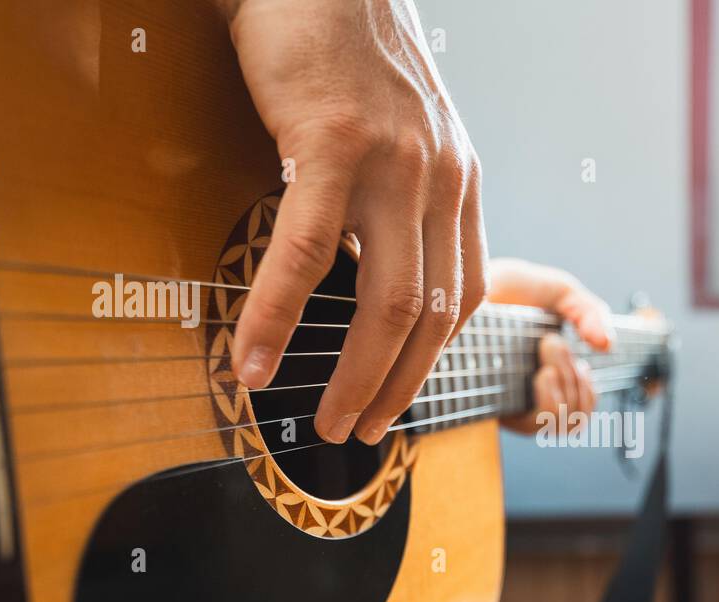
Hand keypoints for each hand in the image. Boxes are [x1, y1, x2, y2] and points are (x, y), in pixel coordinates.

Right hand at [220, 0, 487, 444]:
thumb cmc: (344, 52)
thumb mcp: (402, 133)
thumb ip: (402, 199)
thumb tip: (364, 264)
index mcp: (457, 182)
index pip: (464, 294)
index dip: (431, 359)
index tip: (399, 396)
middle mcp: (440, 180)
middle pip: (431, 316)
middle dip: (398, 388)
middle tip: (360, 432)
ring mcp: (393, 165)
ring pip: (387, 302)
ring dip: (354, 376)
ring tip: (323, 420)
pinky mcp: (333, 144)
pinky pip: (307, 254)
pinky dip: (279, 317)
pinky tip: (254, 360)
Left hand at [485, 259, 612, 434]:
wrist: (461, 282)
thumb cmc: (508, 290)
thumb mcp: (559, 292)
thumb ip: (590, 314)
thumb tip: (608, 347)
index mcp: (546, 376)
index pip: (579, 410)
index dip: (587, 391)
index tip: (583, 360)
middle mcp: (529, 397)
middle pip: (577, 415)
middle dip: (575, 375)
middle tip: (551, 341)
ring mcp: (513, 405)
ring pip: (564, 422)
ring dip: (567, 385)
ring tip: (546, 349)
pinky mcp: (492, 409)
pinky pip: (539, 426)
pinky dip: (553, 401)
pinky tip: (542, 375)